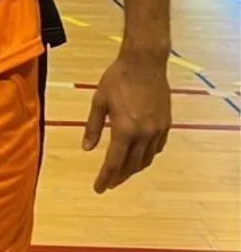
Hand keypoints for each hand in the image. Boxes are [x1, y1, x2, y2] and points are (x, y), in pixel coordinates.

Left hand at [83, 55, 170, 192]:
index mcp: (124, 130)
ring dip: (134, 168)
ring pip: (146, 159)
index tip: (99, 189)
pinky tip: (140, 155)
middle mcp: (143, 134)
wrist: (144, 62)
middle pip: (131, 165)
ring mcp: (157, 130)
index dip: (105, 177)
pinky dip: (147, 155)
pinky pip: (157, 147)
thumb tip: (87, 148)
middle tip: (109, 183)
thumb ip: (93, 127)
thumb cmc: (118, 78)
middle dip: (119, 176)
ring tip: (123, 172)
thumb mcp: (99, 102)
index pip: (114, 162)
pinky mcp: (166, 123)